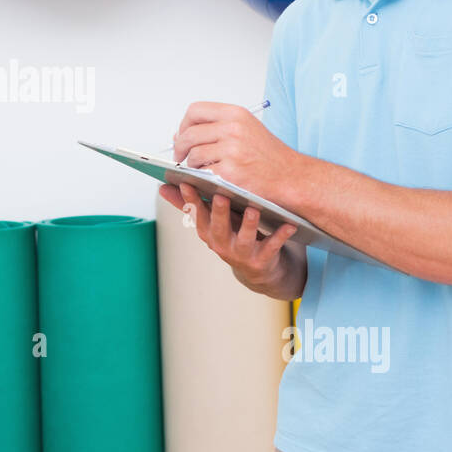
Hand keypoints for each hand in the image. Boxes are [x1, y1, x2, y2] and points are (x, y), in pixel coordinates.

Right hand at [159, 181, 305, 298]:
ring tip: (254, 208)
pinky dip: (281, 236)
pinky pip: (272, 247)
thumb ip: (189, 204)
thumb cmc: (233, 235)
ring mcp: (242, 254)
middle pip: (217, 228)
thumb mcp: (212, 220)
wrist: (259, 269)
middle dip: (218, 211)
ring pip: (244, 239)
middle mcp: (221, 244)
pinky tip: (289, 224)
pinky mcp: (262, 260)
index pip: (196, 214)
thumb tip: (162, 187)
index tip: (187, 181)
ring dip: (248, 224)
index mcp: (208, 232)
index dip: (191, 199)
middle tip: (220, 193)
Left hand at [173, 101, 299, 206]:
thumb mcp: (247, 129)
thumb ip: (218, 127)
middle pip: (189, 133)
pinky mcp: (230, 172)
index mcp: (236, 114)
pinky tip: (209, 179)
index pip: (195, 111)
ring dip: (191, 165)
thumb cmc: (269, 156)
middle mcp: (233, 128)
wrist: (291, 177)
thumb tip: (182, 132)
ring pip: (193, 155)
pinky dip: (201, 177)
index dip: (184, 124)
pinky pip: (202, 172)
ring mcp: (232, 150)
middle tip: (180, 156)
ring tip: (200, 169)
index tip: (182, 135)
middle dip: (180, 147)